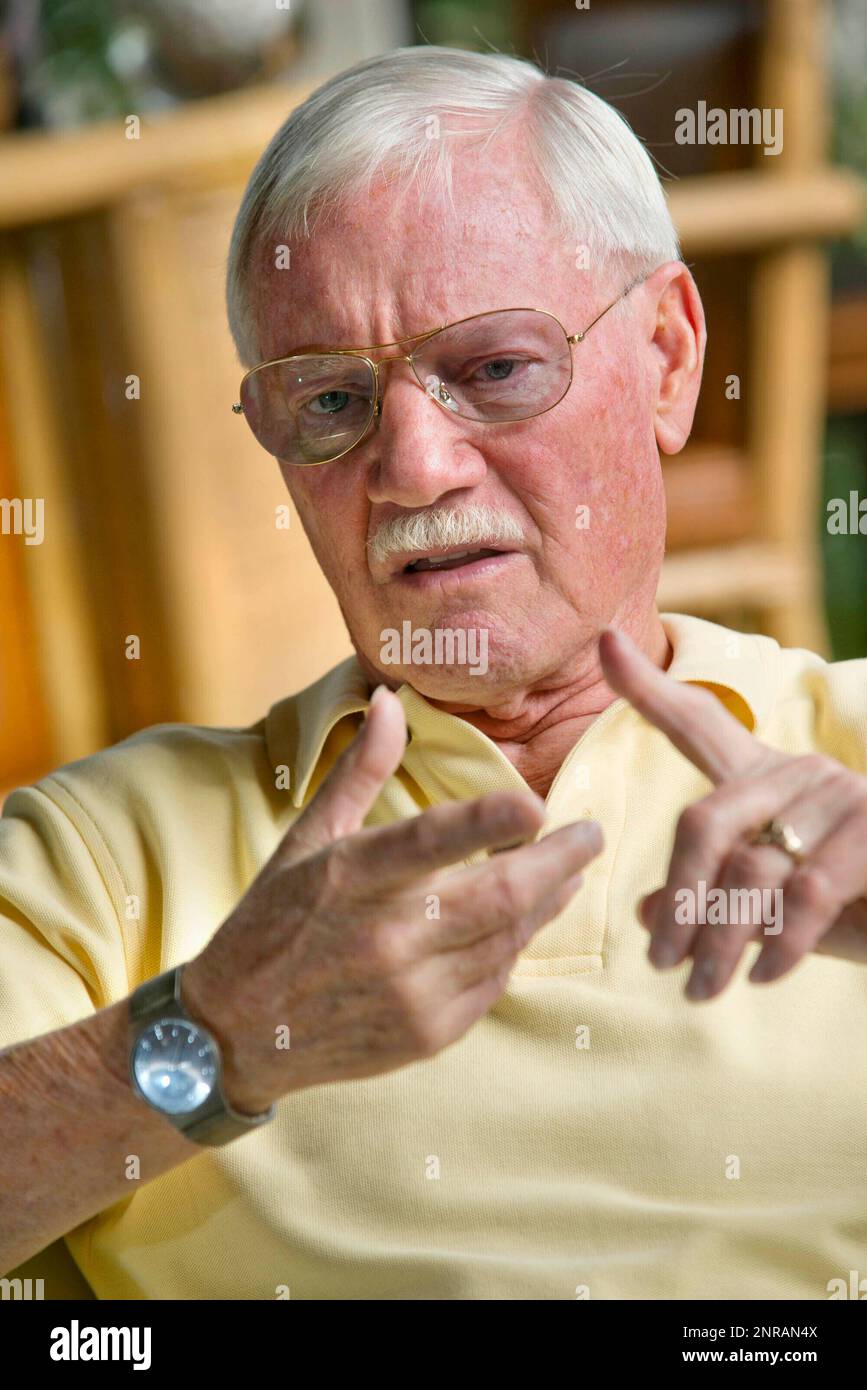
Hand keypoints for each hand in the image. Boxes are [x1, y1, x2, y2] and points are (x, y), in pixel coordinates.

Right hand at [182, 686, 602, 1110]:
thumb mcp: (306, 839)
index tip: (536, 804)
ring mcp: (410, 992)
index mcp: (349, 878)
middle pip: (497, 896)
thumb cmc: (272, 922)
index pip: (428, 842)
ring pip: (508, 938)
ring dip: (548, 901)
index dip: (487, 822)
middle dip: (558, 862)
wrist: (235, 1033)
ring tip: (569, 871)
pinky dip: (517, 944)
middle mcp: (384, 938)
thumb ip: (360, 770)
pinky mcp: (428, 1034)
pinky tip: (527, 918)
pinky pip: (495, 981)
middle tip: (591, 834)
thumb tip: (388, 698)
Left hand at [598, 627, 866, 1000]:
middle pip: (703, 822)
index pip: (698, 725)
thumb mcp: (770, 906)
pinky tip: (762, 976)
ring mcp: (841, 794)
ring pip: (749, 869)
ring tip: (701, 989)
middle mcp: (799, 771)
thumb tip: (643, 911)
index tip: (604, 642)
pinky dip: (778, 942)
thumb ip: (711, 899)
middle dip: (678, 899)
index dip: (649, 689)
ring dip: (719, 940)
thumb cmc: (851, 910)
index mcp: (766, 777)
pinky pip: (804, 893)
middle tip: (659, 961)